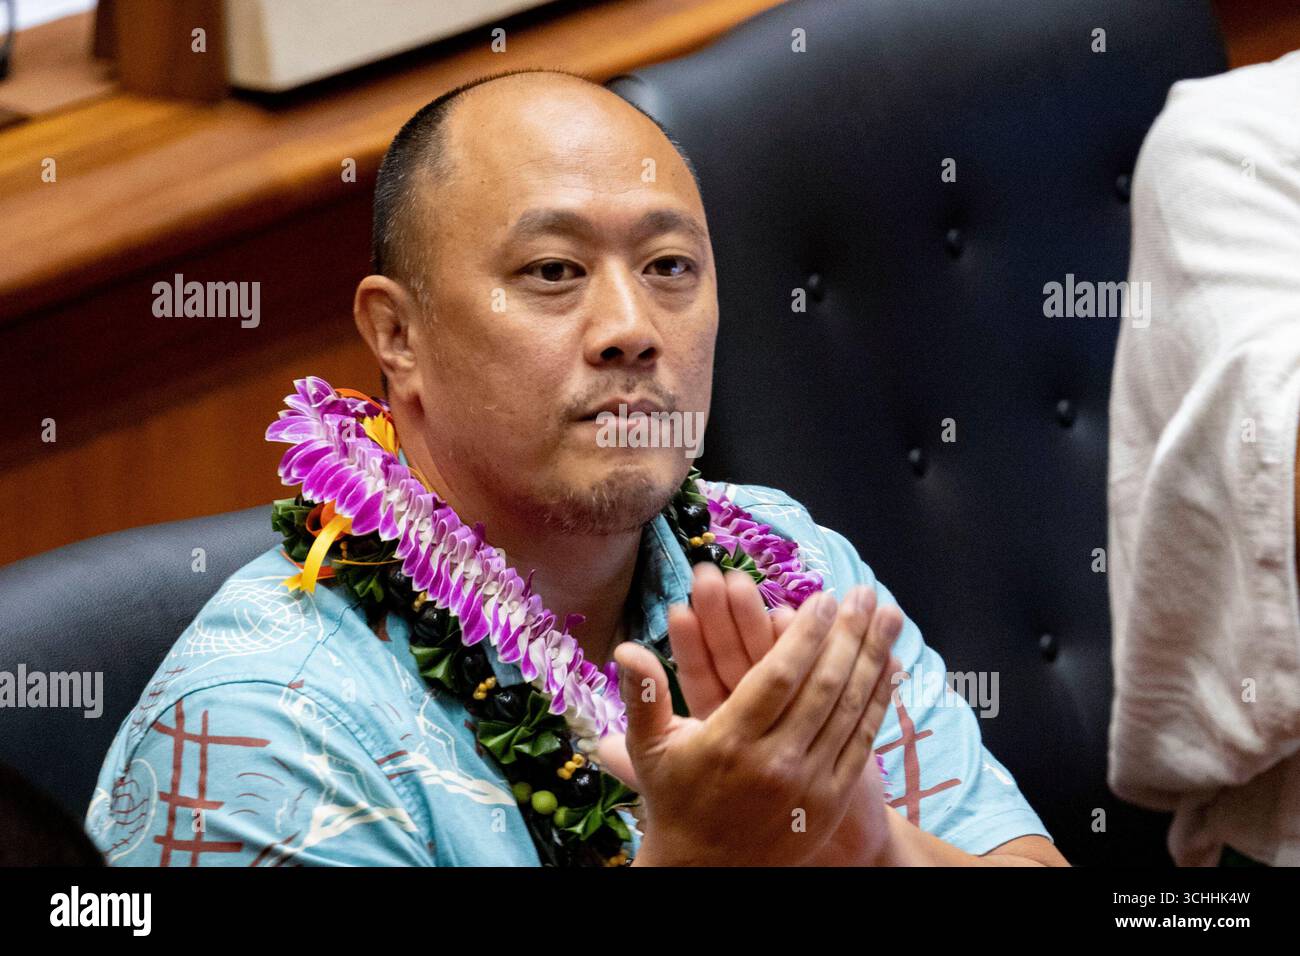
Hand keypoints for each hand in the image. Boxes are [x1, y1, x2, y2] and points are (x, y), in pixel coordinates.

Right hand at [616, 578, 888, 864]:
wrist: (707, 874)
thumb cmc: (675, 801)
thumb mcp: (651, 751)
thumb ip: (644, 696)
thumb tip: (625, 647)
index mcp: (729, 742)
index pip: (777, 677)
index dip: (803, 635)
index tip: (822, 598)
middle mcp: (775, 762)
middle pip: (823, 688)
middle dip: (848, 634)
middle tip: (865, 593)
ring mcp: (809, 783)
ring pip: (849, 710)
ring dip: (872, 658)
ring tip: (889, 616)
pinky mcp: (831, 800)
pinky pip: (862, 742)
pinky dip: (879, 701)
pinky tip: (890, 666)